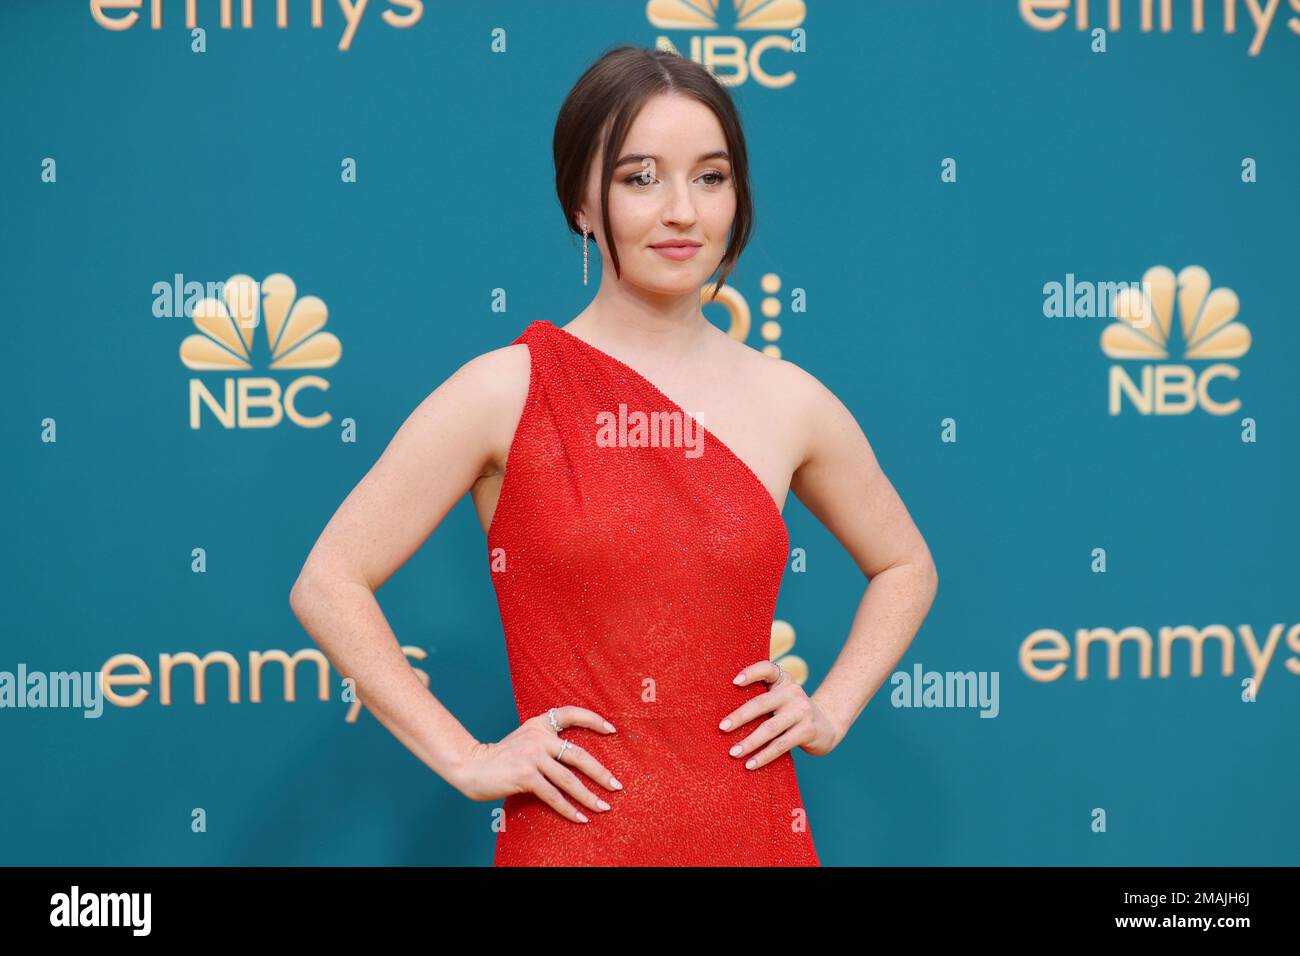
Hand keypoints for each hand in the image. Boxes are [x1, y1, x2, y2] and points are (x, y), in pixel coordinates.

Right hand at [451, 706, 621, 823]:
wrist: (472, 766)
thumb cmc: (502, 756)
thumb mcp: (525, 738)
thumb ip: (546, 739)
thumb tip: (577, 757)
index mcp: (540, 724)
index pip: (570, 714)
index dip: (593, 720)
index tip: (611, 730)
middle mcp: (538, 737)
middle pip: (578, 755)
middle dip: (600, 773)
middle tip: (617, 786)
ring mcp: (532, 756)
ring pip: (568, 779)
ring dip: (589, 796)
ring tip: (603, 807)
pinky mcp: (525, 776)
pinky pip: (553, 796)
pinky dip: (568, 809)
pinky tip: (580, 818)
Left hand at [719, 661, 842, 767]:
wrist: (826, 725)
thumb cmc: (791, 712)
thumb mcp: (781, 697)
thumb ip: (762, 696)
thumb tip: (726, 716)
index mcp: (783, 681)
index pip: (767, 669)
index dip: (751, 673)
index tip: (734, 682)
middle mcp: (793, 692)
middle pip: (762, 703)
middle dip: (740, 717)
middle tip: (722, 728)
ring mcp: (802, 712)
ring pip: (770, 729)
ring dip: (749, 742)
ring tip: (733, 752)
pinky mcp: (807, 731)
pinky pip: (780, 745)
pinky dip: (763, 756)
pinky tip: (750, 764)